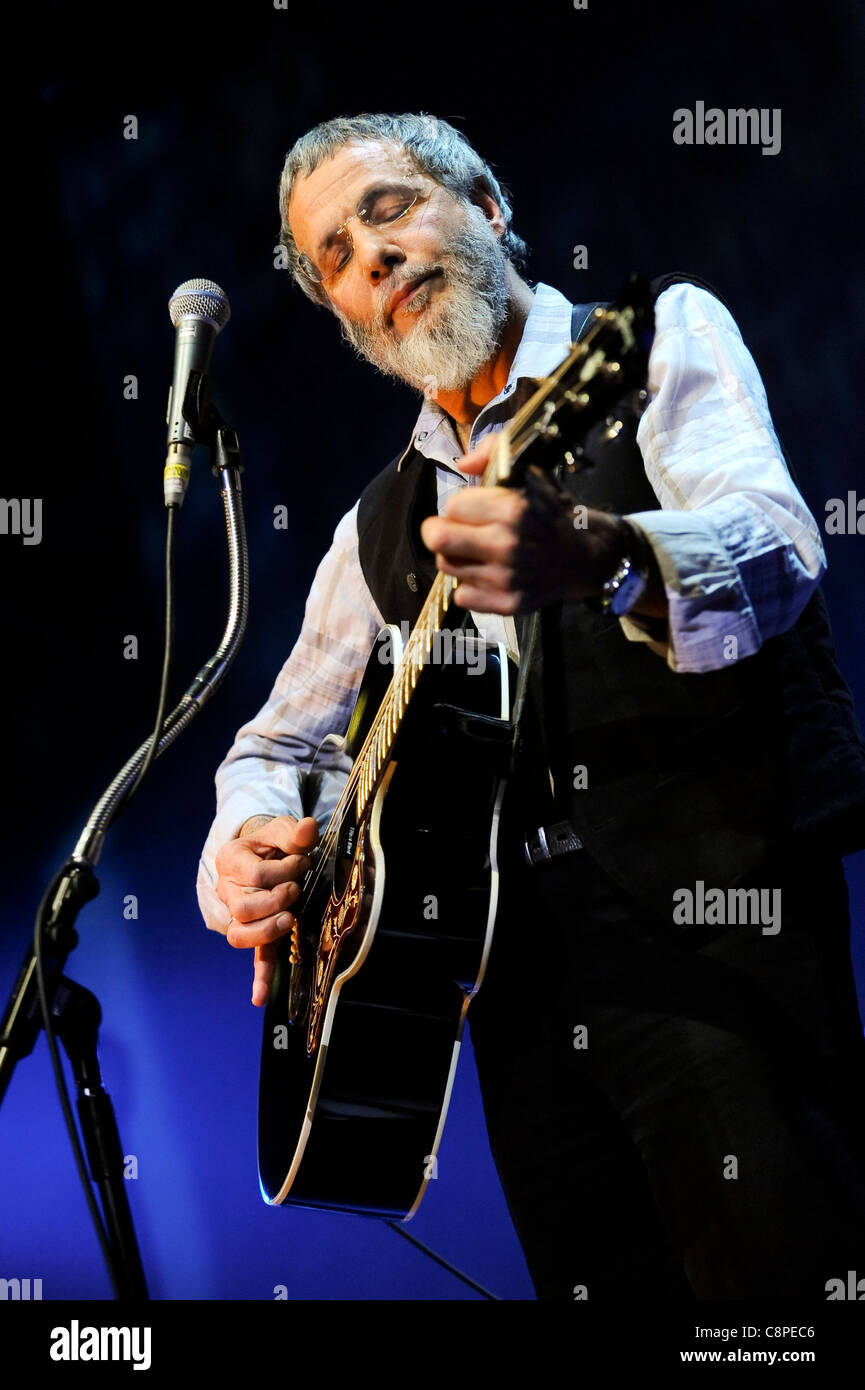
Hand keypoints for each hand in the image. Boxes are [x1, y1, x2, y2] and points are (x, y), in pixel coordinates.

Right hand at [214, 814, 318, 1006]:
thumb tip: (309, 829)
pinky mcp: (256, 932)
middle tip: (296, 889)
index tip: (302, 861)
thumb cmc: (273, 841)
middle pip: (242, 907)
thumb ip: (295, 832)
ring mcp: (238, 915)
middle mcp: (227, 890)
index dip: (283, 871)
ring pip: (239, 933)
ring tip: (289, 920)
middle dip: (275, 899)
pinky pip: (253, 957)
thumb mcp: (282, 829)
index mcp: (231, 861)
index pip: (254, 876)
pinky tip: (260, 998)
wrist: (264, 851)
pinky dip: (258, 977)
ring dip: (267, 930)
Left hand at [419, 435, 625, 613]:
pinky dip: (469, 585)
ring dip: (457, 558)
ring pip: (448, 567)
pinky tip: (486, 573)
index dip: (459, 505)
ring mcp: (506, 578)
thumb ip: (493, 453)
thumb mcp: (532, 472)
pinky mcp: (507, 603)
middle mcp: (506, 544)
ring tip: (477, 552)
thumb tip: (462, 464)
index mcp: (512, 509)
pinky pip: (462, 596)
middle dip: (440, 531)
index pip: (452, 506)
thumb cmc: (554, 512)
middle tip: (453, 531)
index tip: (471, 509)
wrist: (589, 556)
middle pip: (437, 540)